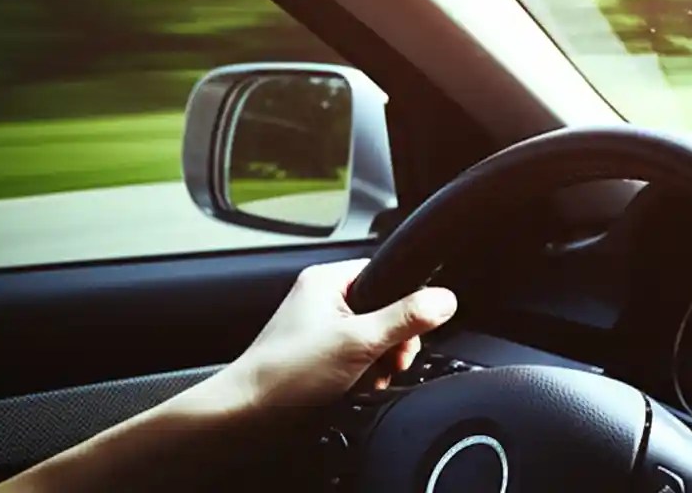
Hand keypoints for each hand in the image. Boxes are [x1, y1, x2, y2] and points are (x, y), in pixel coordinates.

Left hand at [221, 259, 457, 411]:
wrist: (247, 415)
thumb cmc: (285, 373)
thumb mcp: (359, 342)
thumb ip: (406, 318)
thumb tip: (444, 300)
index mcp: (328, 280)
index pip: (387, 276)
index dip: (405, 306)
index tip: (406, 333)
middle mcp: (323, 299)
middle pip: (385, 311)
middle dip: (391, 343)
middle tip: (385, 362)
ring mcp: (320, 329)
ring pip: (373, 339)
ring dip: (378, 363)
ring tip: (365, 378)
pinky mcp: (318, 356)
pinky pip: (358, 358)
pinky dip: (362, 375)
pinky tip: (355, 387)